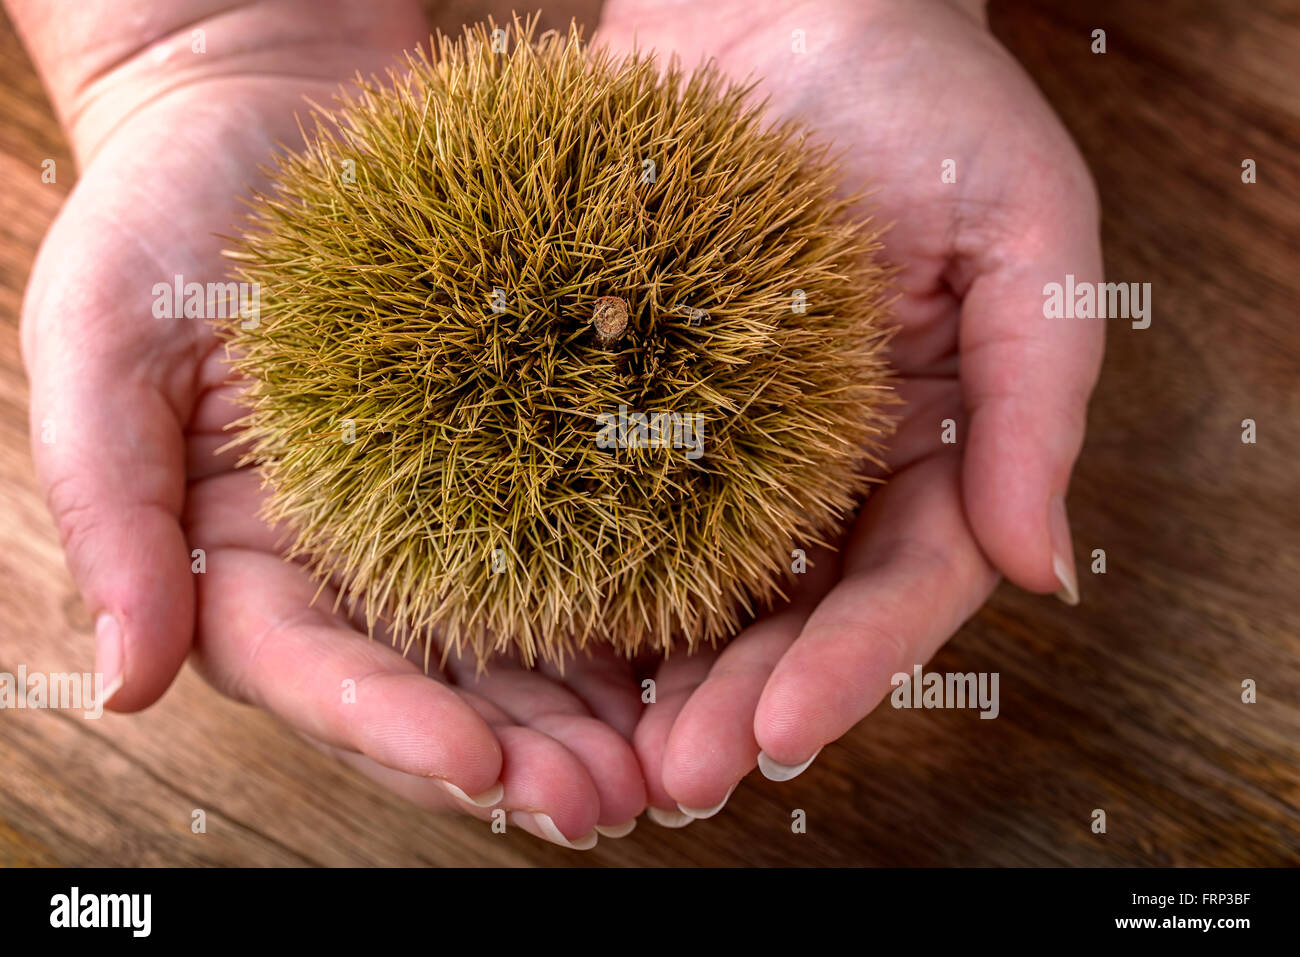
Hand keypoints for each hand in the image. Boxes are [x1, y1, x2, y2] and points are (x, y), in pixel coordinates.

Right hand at [17, 0, 646, 848]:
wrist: (271, 105)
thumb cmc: (164, 214)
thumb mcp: (102, 343)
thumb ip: (109, 509)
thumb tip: (124, 685)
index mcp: (248, 559)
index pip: (315, 673)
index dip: (391, 727)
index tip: (477, 767)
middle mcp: (353, 561)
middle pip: (436, 686)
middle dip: (518, 756)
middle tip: (604, 802)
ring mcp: (441, 516)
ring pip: (521, 640)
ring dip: (591, 711)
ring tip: (667, 761)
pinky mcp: (515, 457)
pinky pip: (577, 540)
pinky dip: (632, 600)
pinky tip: (695, 645)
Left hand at [595, 0, 1104, 820]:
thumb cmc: (924, 98)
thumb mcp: (1025, 234)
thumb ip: (1038, 402)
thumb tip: (1048, 573)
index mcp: (927, 444)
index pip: (901, 586)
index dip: (852, 669)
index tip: (786, 735)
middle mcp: (825, 463)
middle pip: (789, 614)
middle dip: (742, 703)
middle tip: (680, 779)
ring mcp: (725, 439)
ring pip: (697, 586)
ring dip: (659, 676)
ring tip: (613, 754)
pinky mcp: (636, 400)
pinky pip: (609, 498)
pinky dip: (586, 575)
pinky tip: (544, 638)